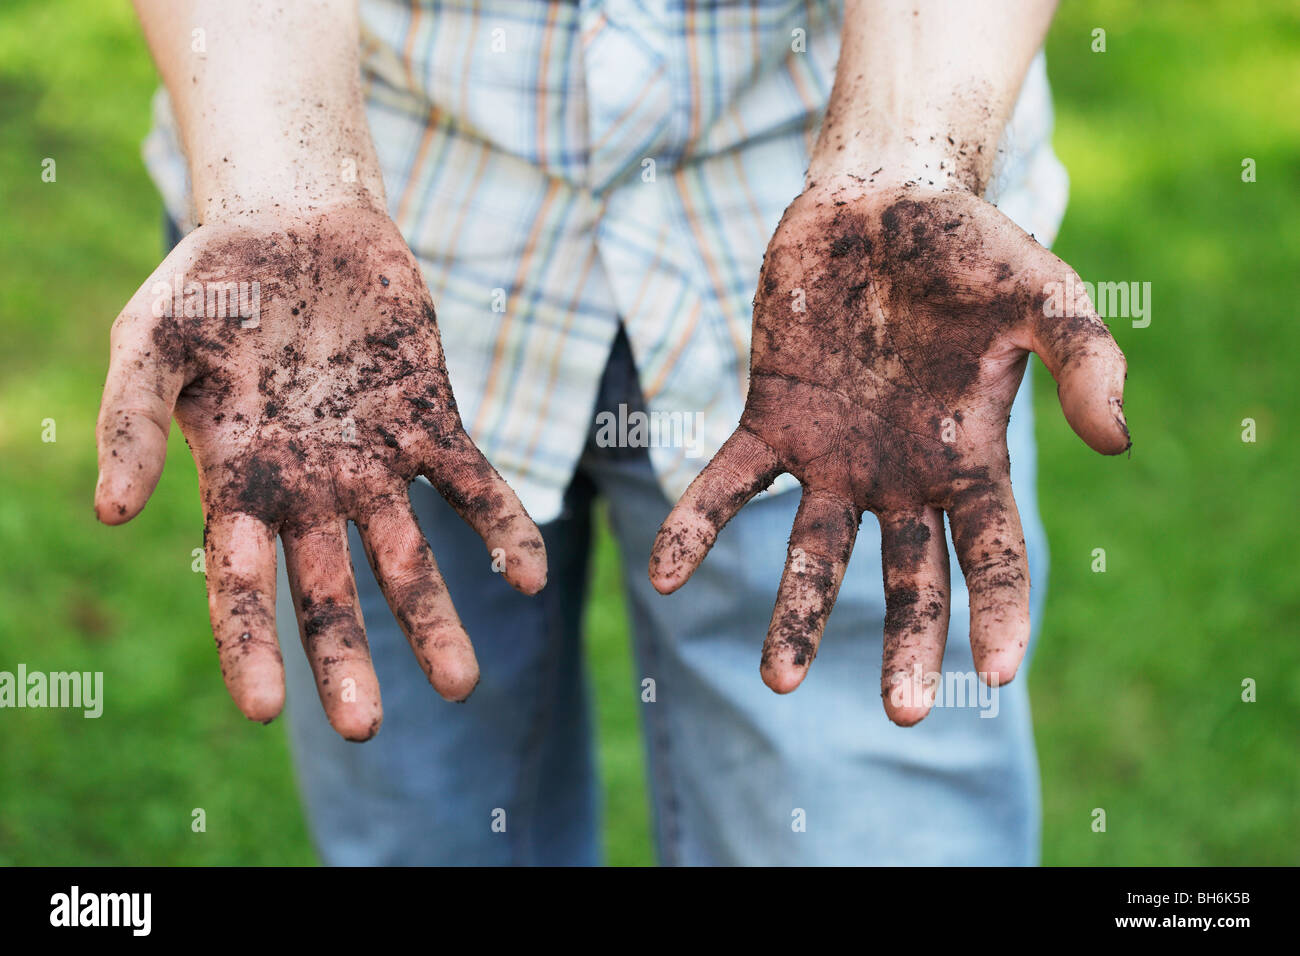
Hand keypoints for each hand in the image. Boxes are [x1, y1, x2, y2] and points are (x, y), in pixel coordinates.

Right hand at [95, 203, 546, 739]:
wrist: (298, 221)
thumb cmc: (214, 283)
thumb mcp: (152, 339)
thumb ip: (131, 418)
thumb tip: (109, 511)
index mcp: (239, 482)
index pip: (240, 584)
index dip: (248, 644)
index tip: (263, 708)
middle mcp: (311, 490)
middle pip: (329, 591)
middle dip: (348, 656)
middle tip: (366, 728)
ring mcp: (374, 461)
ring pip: (408, 556)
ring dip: (434, 618)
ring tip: (463, 684)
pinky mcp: (430, 421)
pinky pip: (470, 485)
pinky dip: (500, 527)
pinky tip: (528, 576)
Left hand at [650, 178, 1128, 724]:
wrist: (879, 197)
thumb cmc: (970, 244)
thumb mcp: (1044, 291)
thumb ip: (1086, 358)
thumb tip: (1118, 441)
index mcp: (970, 456)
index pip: (992, 552)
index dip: (999, 611)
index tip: (997, 675)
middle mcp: (901, 473)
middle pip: (908, 575)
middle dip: (906, 640)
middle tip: (901, 712)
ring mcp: (833, 454)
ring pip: (815, 550)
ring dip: (795, 613)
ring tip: (778, 680)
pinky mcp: (770, 421)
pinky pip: (730, 486)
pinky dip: (697, 526)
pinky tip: (662, 574)